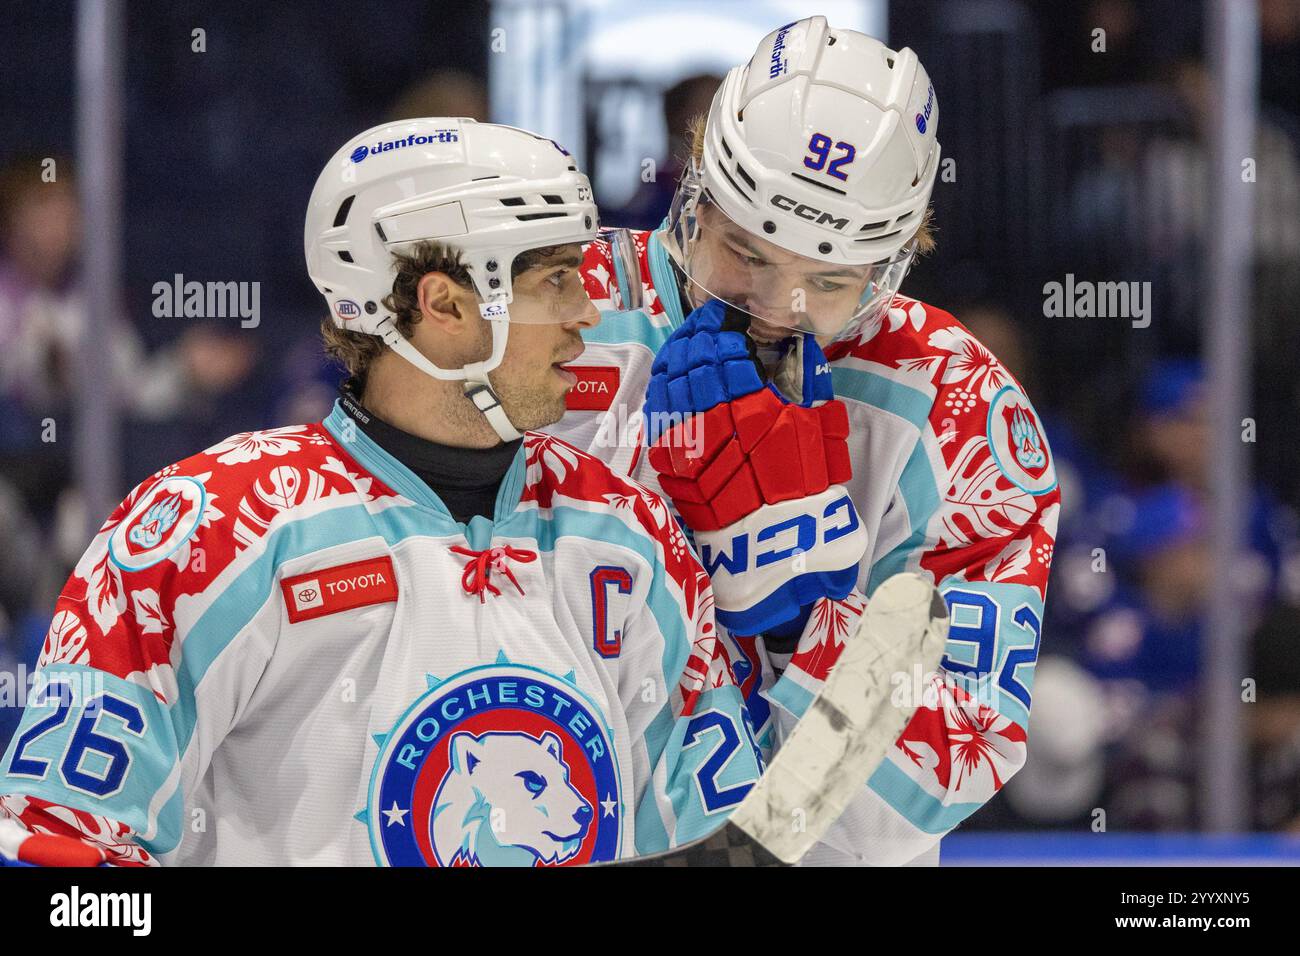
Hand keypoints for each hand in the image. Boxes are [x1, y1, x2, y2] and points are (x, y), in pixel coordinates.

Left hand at [643, 300, 865, 634]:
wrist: (776, 543)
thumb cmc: (806, 483)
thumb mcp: (820, 424)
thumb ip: (806, 378)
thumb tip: (796, 345)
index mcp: (749, 401)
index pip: (720, 347)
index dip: (718, 326)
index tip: (722, 317)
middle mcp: (709, 416)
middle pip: (688, 361)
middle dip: (693, 338)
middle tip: (701, 329)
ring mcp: (683, 441)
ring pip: (667, 385)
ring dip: (674, 361)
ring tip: (685, 350)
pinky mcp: (669, 464)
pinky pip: (659, 417)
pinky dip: (665, 395)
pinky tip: (672, 386)